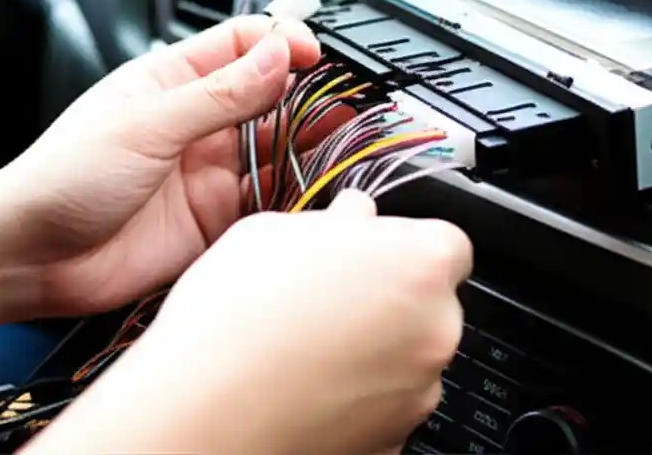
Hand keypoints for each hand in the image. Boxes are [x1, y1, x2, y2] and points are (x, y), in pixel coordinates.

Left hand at [0, 15, 321, 315]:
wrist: (32, 257)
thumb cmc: (62, 178)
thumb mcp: (146, 125)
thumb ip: (219, 95)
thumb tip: (277, 55)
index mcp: (170, 80)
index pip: (242, 44)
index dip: (281, 43)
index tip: (313, 54)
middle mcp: (194, 123)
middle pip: (269, 98)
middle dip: (308, 98)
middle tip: (345, 105)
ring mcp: (204, 172)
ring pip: (275, 152)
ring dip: (307, 149)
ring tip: (341, 148)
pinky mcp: (211, 221)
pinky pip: (265, 204)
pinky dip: (292, 199)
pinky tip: (311, 194)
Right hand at [25, 191, 472, 454]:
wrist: (205, 411)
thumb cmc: (234, 318)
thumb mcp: (272, 233)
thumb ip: (333, 222)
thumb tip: (353, 219)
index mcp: (419, 264)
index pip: (446, 242)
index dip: (401, 244)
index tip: (367, 249)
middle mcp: (436, 330)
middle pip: (428, 301)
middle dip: (385, 293)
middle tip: (323, 292)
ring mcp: (419, 391)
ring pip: (406, 354)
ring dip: (371, 344)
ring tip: (301, 341)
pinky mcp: (394, 439)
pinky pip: (383, 401)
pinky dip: (356, 392)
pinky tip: (304, 380)